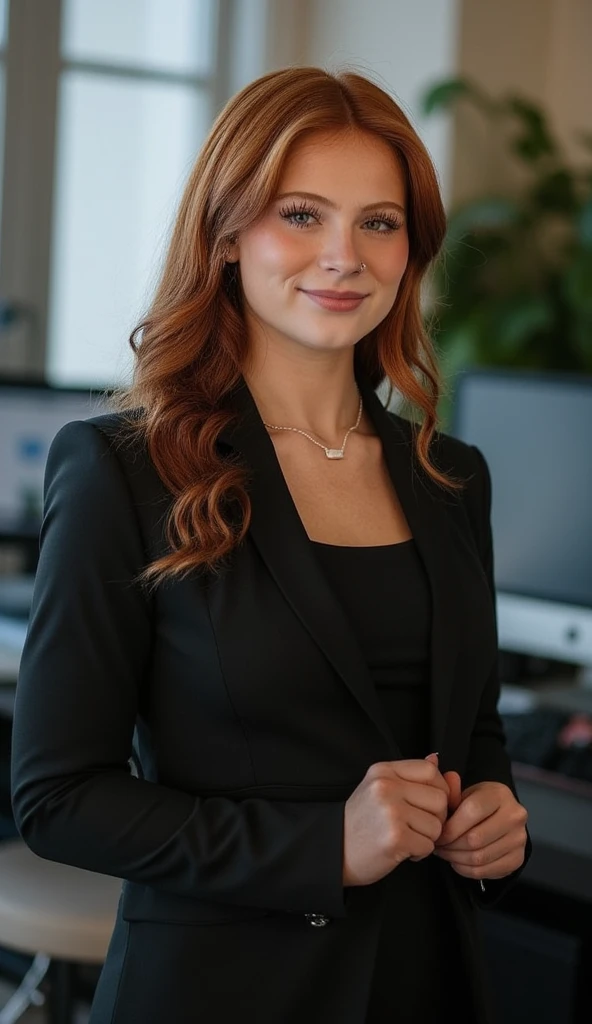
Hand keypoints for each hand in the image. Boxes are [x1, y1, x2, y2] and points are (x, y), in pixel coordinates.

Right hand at [343, 758, 449, 886]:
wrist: (337, 849)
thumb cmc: (362, 820)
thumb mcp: (379, 787)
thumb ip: (409, 774)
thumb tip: (436, 759)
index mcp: (383, 771)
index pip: (430, 770)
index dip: (439, 788)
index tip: (429, 804)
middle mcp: (386, 787)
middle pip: (439, 799)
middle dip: (435, 817)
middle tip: (416, 826)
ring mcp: (391, 812)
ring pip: (437, 825)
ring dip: (427, 837)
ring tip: (407, 837)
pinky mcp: (395, 837)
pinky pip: (428, 845)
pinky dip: (419, 853)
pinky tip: (402, 849)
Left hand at [434, 781, 527, 880]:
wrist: (502, 818)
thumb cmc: (478, 805)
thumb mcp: (466, 793)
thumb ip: (452, 789)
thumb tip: (443, 773)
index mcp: (500, 794)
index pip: (472, 811)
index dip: (450, 826)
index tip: (437, 833)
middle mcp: (515, 815)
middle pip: (475, 839)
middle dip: (451, 846)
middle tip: (438, 846)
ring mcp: (519, 839)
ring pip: (480, 857)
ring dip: (456, 859)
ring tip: (445, 853)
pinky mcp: (518, 859)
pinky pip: (486, 871)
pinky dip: (466, 870)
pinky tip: (457, 862)